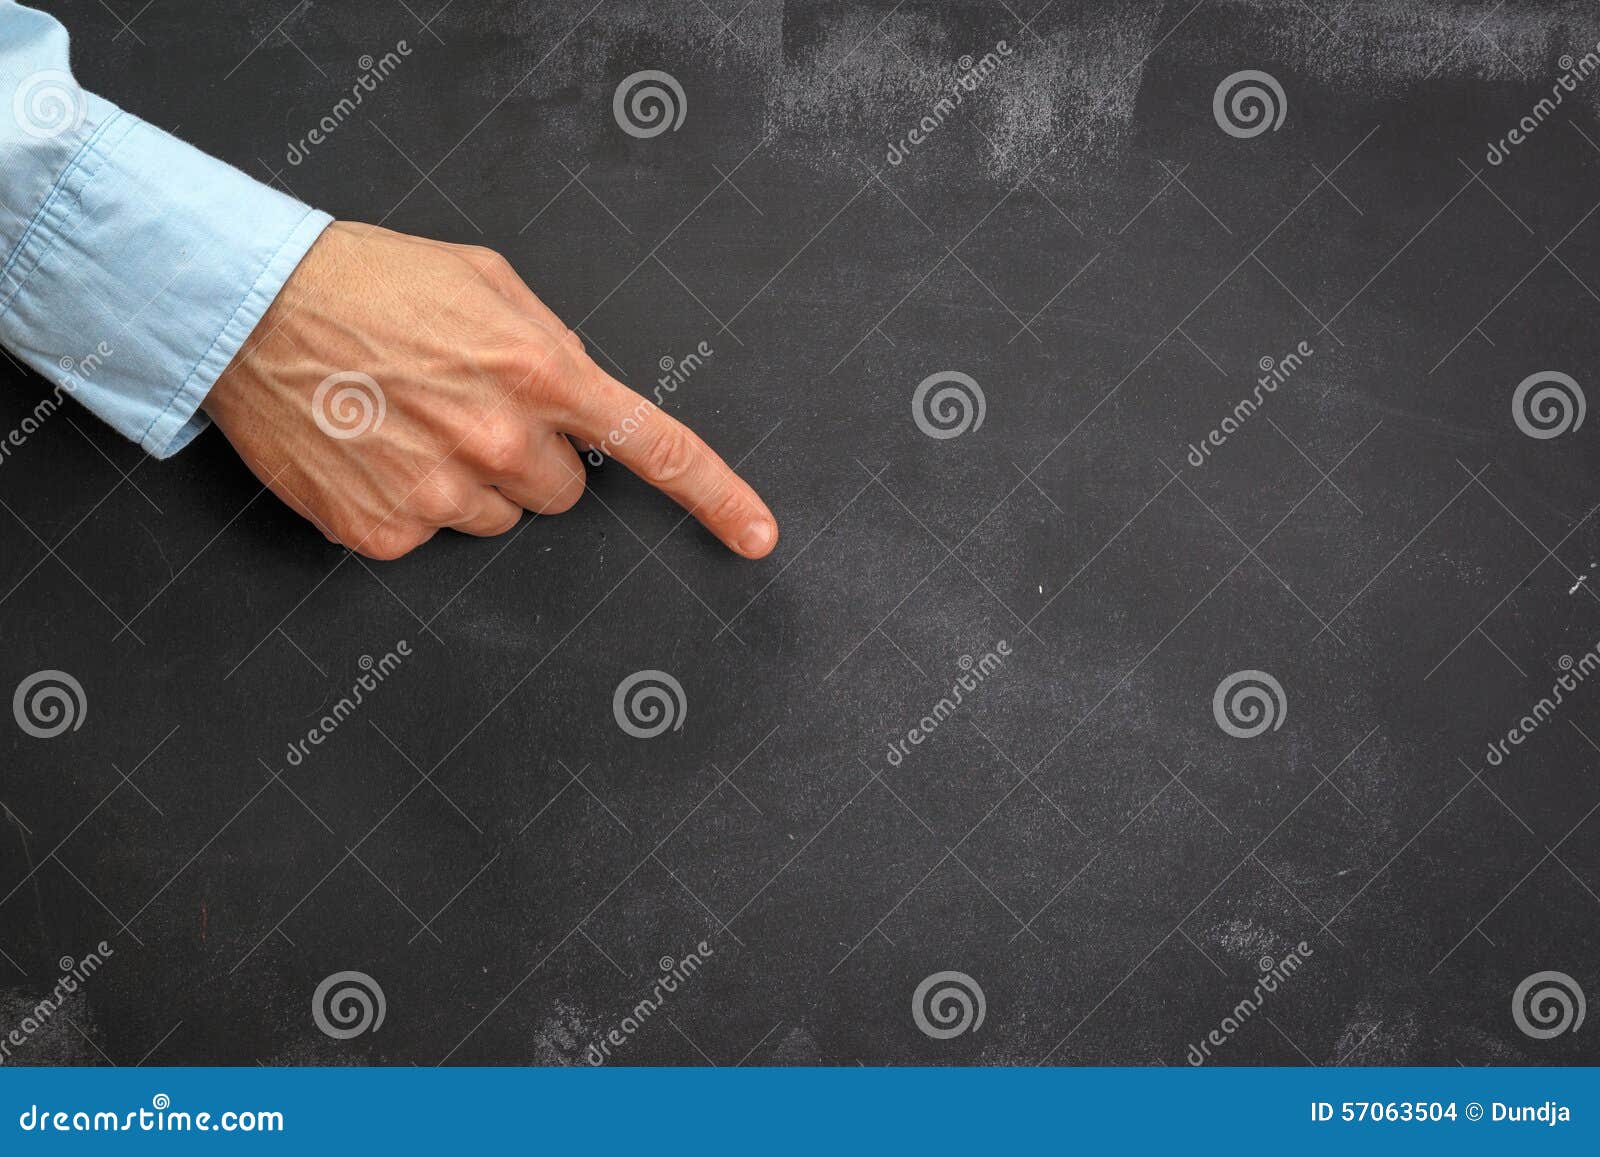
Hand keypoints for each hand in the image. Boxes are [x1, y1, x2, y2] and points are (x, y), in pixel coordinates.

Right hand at [201, 221, 777, 560]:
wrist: (250, 306)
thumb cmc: (370, 282)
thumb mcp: (487, 284)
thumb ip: (555, 345)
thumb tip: (584, 401)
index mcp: (539, 371)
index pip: (651, 446)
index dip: (715, 496)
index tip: (756, 535)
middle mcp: (497, 440)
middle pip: (562, 492)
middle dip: (530, 459)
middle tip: (466, 410)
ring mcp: (439, 495)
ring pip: (496, 518)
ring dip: (469, 483)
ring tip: (408, 423)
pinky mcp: (384, 532)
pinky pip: (428, 536)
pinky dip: (407, 503)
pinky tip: (372, 451)